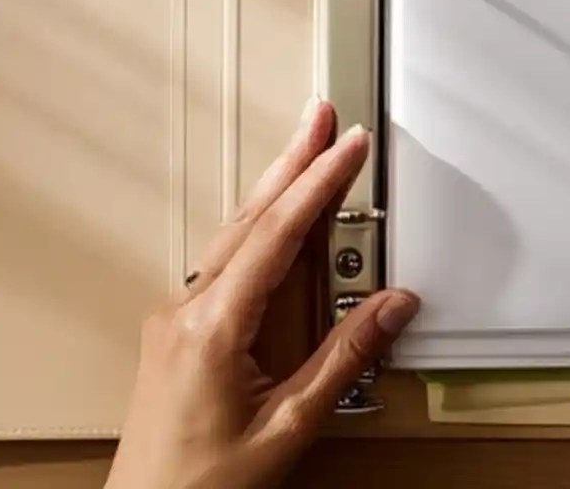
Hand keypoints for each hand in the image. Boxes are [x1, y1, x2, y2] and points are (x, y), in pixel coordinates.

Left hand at [106, 100, 419, 488]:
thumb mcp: (290, 425)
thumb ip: (345, 360)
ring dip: (276, 190)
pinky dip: (260, 229)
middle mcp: (186, 312)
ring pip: (235, 236)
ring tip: (309, 152)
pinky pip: (225, 262)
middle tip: (323, 117)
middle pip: (251, 218)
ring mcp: (177, 319)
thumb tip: (392, 306)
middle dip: (293, 162)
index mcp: (212, 328)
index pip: (277, 234)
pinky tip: (276, 220)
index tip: (349, 146)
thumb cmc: (202, 484)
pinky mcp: (179, 332)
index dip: (319, 183)